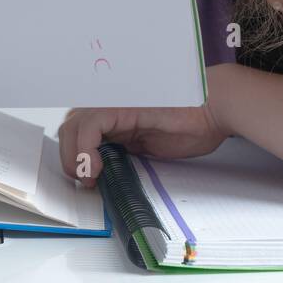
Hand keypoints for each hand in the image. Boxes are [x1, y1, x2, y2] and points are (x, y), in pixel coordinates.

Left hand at [57, 101, 230, 187]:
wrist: (214, 108)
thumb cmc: (191, 126)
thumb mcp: (148, 148)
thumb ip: (123, 153)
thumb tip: (103, 174)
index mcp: (115, 115)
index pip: (77, 132)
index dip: (74, 157)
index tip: (87, 180)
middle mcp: (109, 104)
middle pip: (69, 128)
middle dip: (70, 159)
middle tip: (88, 181)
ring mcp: (113, 101)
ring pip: (72, 125)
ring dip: (74, 157)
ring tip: (91, 176)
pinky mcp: (120, 105)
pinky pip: (89, 125)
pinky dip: (84, 149)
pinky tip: (96, 166)